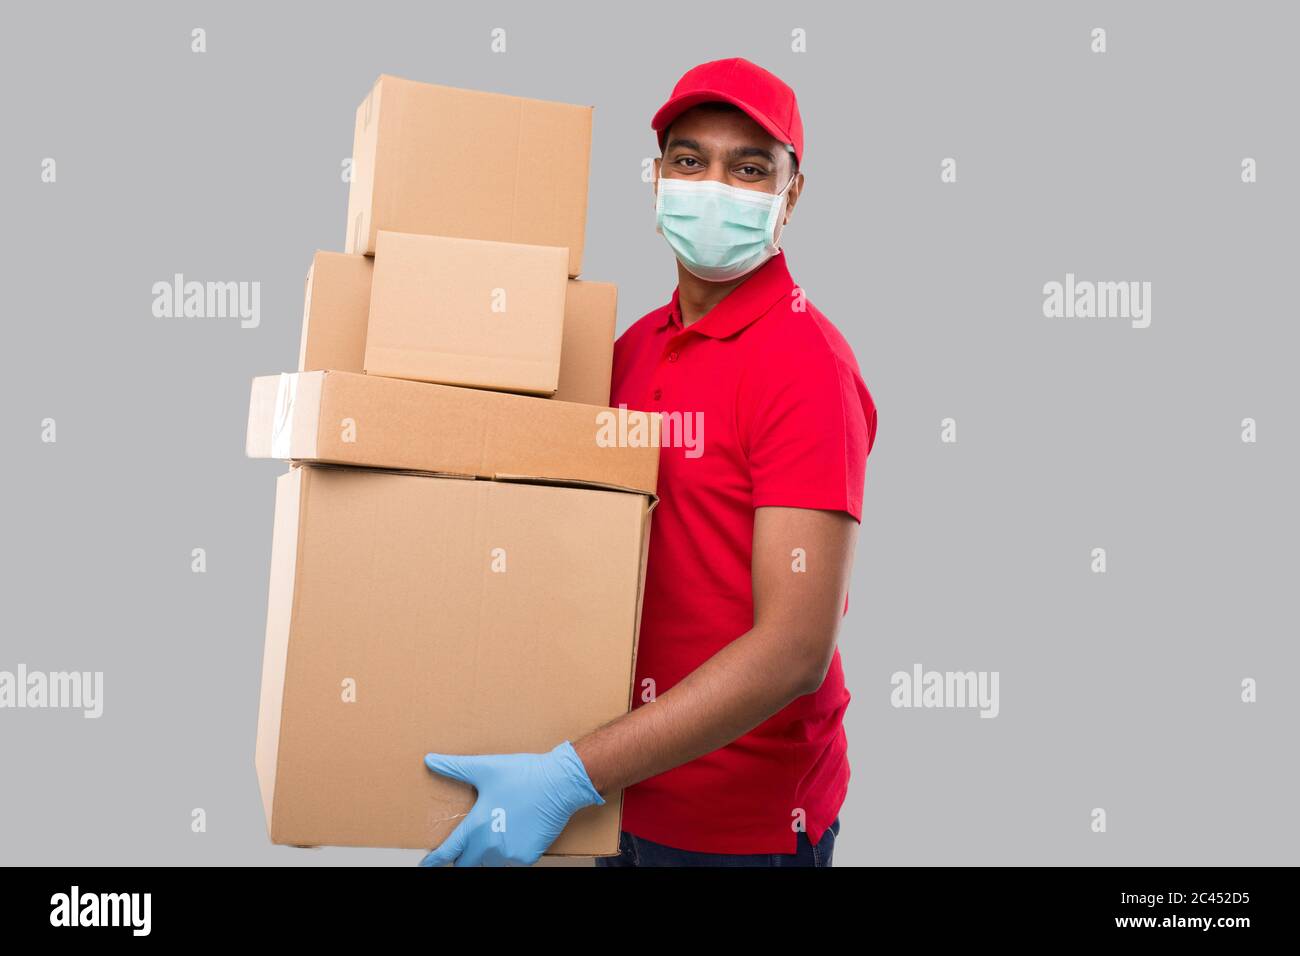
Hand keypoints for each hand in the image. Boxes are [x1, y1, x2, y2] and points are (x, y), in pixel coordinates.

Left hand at [419, 740, 604, 866]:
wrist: (560, 783)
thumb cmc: (523, 774)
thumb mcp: (485, 768)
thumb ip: (455, 767)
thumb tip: (430, 759)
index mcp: (477, 825)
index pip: (449, 851)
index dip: (435, 859)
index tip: (427, 864)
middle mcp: (490, 844)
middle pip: (467, 862)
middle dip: (465, 855)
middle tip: (467, 844)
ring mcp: (510, 853)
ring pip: (490, 862)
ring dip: (488, 853)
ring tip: (497, 831)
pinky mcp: (528, 857)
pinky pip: (511, 861)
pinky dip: (510, 852)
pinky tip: (516, 834)